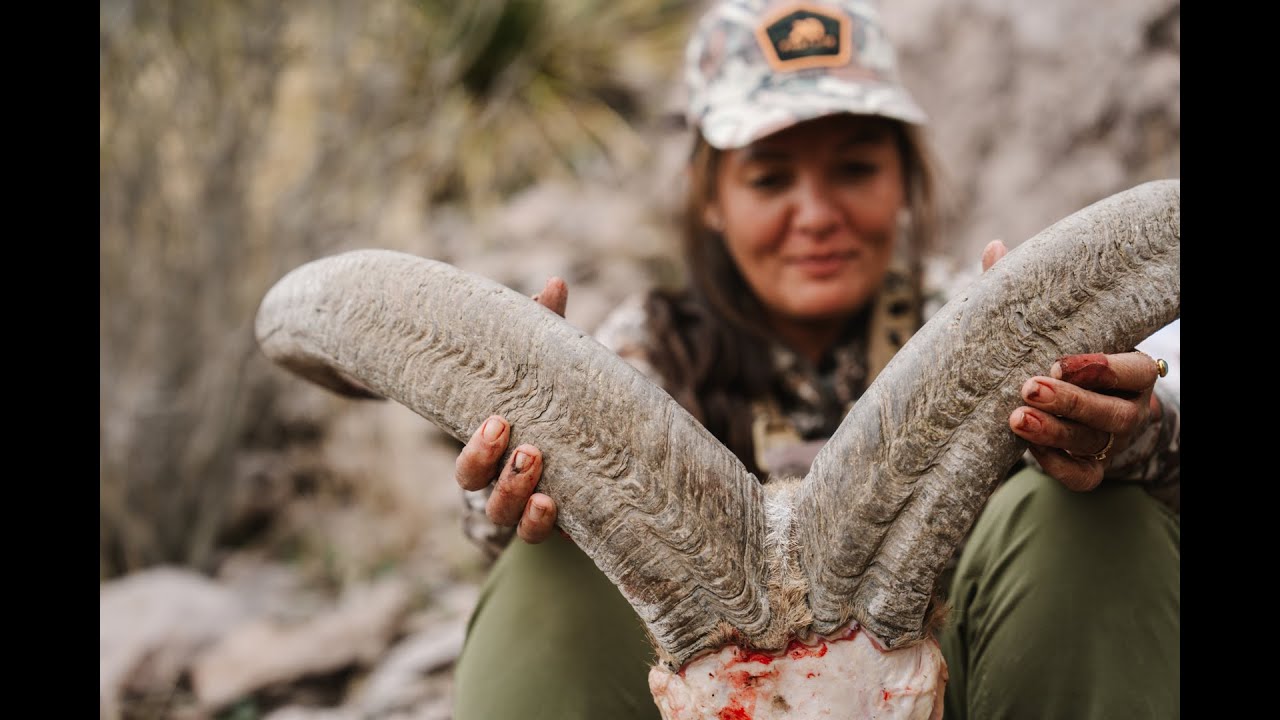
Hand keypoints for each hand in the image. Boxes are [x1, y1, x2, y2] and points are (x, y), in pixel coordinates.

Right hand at [453, 277, 566, 542]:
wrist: (598, 453)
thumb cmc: (557, 405)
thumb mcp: (552, 371)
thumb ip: (547, 333)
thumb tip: (556, 284)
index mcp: (492, 451)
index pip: (469, 464)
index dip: (478, 450)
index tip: (498, 421)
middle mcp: (502, 485)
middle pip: (482, 493)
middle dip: (499, 475)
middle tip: (529, 450)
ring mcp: (529, 509)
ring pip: (510, 520)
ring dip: (522, 503)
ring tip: (544, 488)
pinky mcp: (562, 525)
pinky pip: (546, 536)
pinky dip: (546, 526)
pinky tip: (557, 509)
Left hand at [980, 240, 1162, 491]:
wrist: (1074, 411)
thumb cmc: (1060, 357)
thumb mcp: (1052, 329)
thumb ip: (1027, 296)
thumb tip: (994, 249)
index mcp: (1129, 369)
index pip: (1134, 370)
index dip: (1103, 367)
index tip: (1061, 360)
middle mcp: (1128, 408)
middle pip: (1112, 412)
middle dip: (1071, 401)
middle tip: (1029, 387)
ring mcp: (1112, 442)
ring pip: (1093, 444)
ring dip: (1054, 433)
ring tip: (1015, 419)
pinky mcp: (1092, 470)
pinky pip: (1082, 477)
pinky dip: (1057, 467)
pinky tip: (1028, 454)